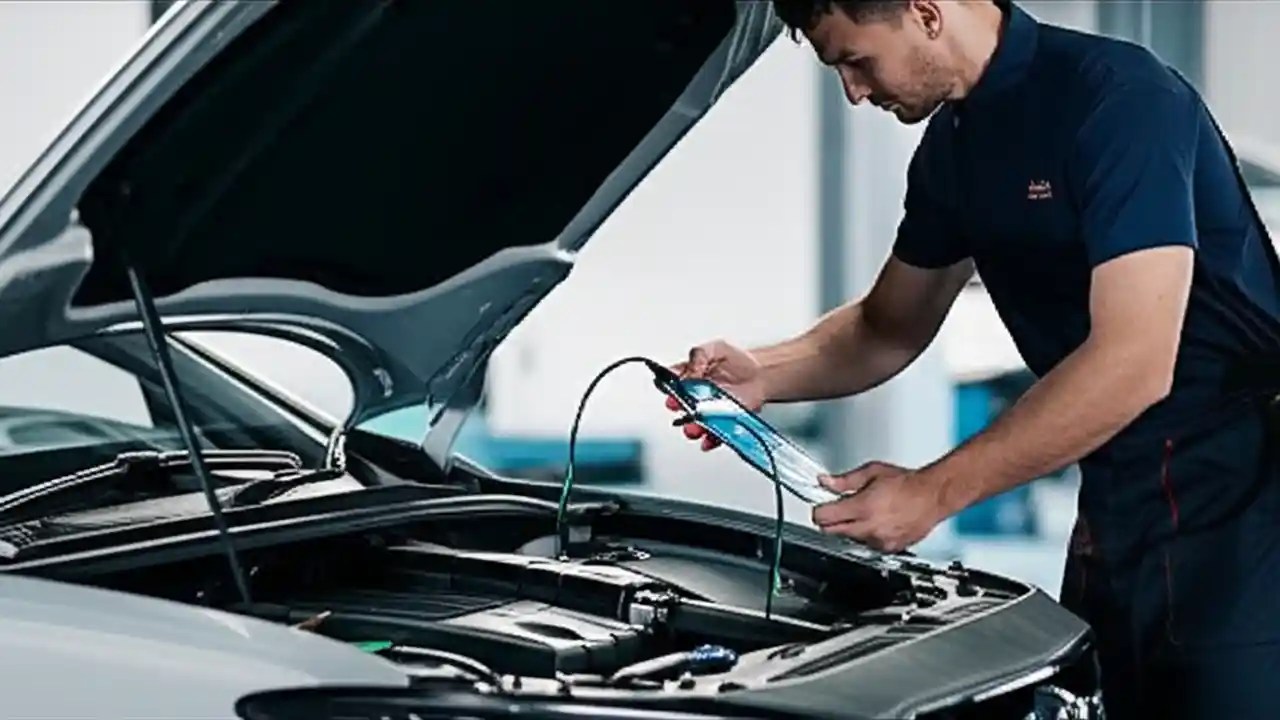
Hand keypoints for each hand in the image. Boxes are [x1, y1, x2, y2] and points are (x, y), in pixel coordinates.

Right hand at [664, 339, 767, 450]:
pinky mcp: (721, 423)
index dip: (667, 387)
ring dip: (691, 427)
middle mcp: (694, 397)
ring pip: (693, 424)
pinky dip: (710, 440)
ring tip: (694, 426)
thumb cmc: (736, 361)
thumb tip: (688, 372)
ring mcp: (707, 412)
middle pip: (680, 406)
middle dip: (678, 408)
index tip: (670, 389)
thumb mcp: (715, 349)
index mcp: (688, 377)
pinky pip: (712, 435)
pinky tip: (708, 438)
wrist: (760, 374)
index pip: (671, 383)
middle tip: (680, 405)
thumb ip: (698, 356)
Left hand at [811, 461, 948, 552]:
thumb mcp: (872, 473)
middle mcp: (869, 527)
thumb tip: (825, 482)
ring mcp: (879, 541)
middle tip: (836, 509)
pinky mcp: (888, 548)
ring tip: (865, 512)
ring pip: (849, 539)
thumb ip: (845, 480)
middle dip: (830, 521)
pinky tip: (877, 521)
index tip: (819, 507)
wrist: (933, 496)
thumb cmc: (908, 483)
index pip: (824, 517)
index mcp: (862, 507)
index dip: (819, 511)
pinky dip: (866, 535)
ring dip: (850, 528)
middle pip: (832, 532)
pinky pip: (867, 545)